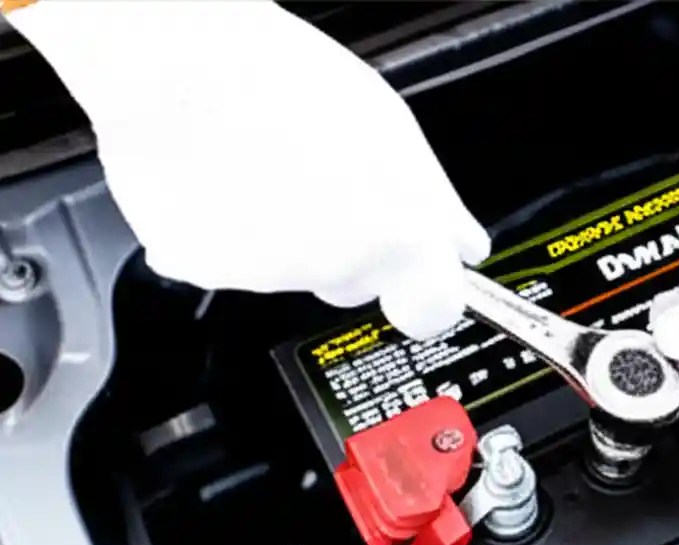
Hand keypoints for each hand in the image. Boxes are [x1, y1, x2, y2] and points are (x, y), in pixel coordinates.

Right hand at [11, 1, 487, 338]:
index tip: (421, 281)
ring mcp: (267, 274)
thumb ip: (436, 205)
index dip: (426, 292)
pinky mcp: (201, 268)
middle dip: (346, 248)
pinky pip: (222, 257)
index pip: (434, 307)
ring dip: (281, 230)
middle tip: (324, 184)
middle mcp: (336, 266)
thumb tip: (464, 246)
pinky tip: (221, 176)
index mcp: (397, 236)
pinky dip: (221, 228)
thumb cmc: (284, 81)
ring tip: (264, 161)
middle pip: (354, 282)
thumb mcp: (395, 132)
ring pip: (289, 268)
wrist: (177, 65)